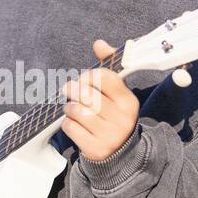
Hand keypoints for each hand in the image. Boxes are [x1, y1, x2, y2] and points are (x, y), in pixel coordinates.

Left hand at [59, 39, 139, 161]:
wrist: (119, 154)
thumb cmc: (113, 116)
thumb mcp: (116, 93)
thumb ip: (108, 67)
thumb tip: (99, 43)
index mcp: (129, 101)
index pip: (104, 77)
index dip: (88, 76)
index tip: (84, 80)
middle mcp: (122, 119)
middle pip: (86, 94)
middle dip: (72, 90)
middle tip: (68, 90)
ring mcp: (110, 136)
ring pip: (77, 111)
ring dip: (69, 108)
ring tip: (73, 109)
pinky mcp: (96, 149)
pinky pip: (71, 128)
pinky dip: (68, 124)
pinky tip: (75, 125)